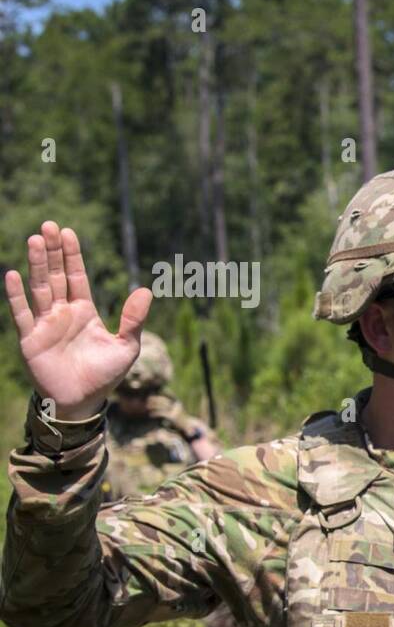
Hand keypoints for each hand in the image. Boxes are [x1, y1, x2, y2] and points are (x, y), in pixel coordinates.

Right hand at [4, 221, 152, 420]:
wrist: (82, 401)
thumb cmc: (105, 375)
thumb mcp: (126, 347)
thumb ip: (134, 320)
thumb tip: (146, 290)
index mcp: (84, 312)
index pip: (76, 277)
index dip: (72, 255)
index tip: (68, 232)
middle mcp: (62, 313)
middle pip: (55, 276)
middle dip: (52, 252)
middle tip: (48, 225)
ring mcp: (45, 324)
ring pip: (39, 288)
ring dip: (36, 265)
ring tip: (35, 240)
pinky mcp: (31, 339)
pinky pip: (22, 313)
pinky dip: (17, 295)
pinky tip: (13, 275)